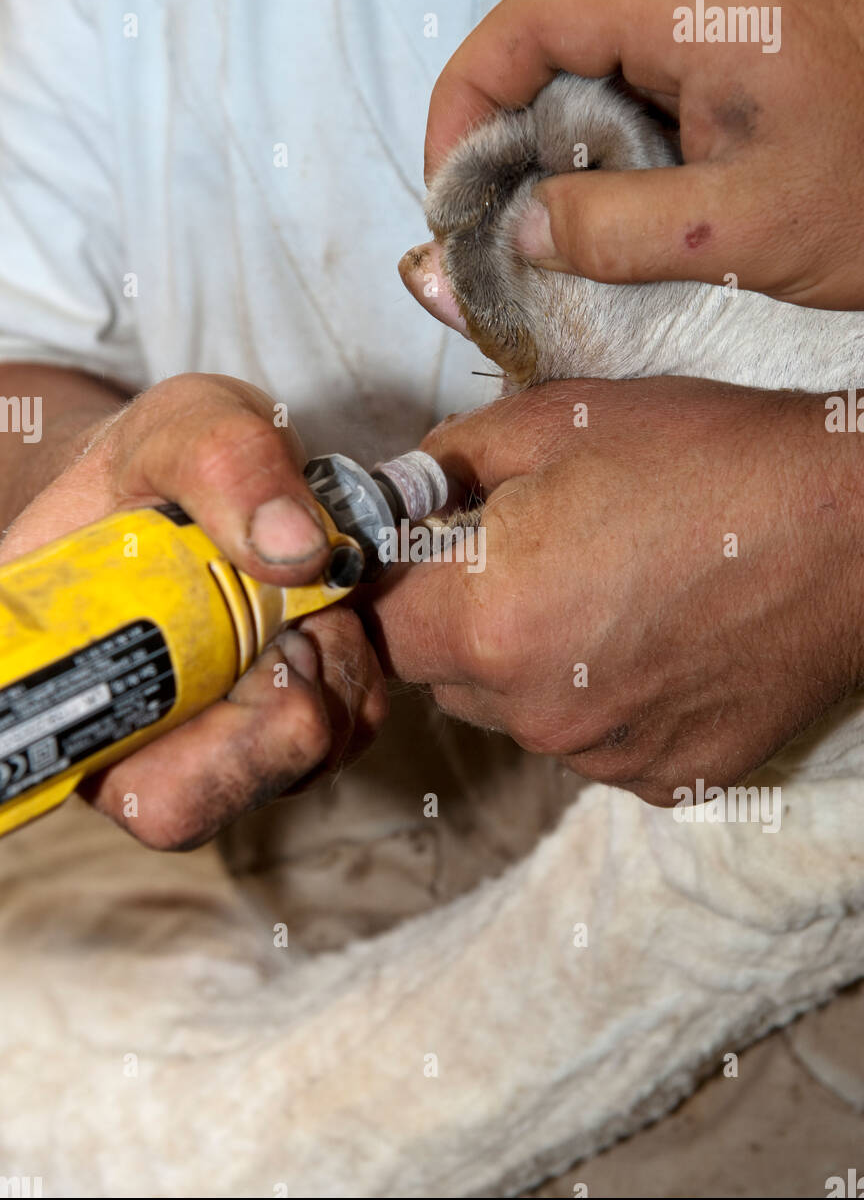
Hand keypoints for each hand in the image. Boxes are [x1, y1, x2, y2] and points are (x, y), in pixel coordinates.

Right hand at [0, 373, 386, 845]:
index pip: (143, 795)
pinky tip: (319, 610)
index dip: (221, 748)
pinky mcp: (272, 733)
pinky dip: (355, 666)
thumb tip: (295, 551)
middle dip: (287, 701)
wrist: (179, 476)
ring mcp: (203, 747)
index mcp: (77, 694)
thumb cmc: (151, 464)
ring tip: (297, 593)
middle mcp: (131, 743)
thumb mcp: (180, 426)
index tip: (266, 645)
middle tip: (294, 610)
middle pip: (216, 802)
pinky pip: (346, 733)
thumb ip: (225, 464)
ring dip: (329, 671)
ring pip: (298, 769)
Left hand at [369, 377, 863, 804]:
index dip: (382, 588)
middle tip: (526, 557)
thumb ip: (441, 463)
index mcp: (492, 622)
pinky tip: (657, 641)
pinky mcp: (664, 778)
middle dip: (460, 621)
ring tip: (608, 594)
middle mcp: (537, 711)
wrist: (853, 529)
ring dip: (533, 665)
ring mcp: (604, 755)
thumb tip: (388, 495)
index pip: (376, 628)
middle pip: (443, 676)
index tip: (405, 560)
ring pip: (518, 713)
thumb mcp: (555, 421)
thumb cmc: (709, 460)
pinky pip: (593, 740)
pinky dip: (604, 699)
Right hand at [424, 0, 863, 308]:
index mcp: (702, 8)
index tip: (452, 182)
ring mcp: (733, 14)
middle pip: (560, 39)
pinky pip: (651, 84)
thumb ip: (613, 232)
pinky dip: (618, 147)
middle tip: (504, 225)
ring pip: (603, 66)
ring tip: (567, 229)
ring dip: (567, 148)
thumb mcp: (739, 234)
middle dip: (514, 134)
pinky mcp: (751, 49)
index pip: (535, 19)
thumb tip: (520, 228)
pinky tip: (626, 207)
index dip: (468, 96)